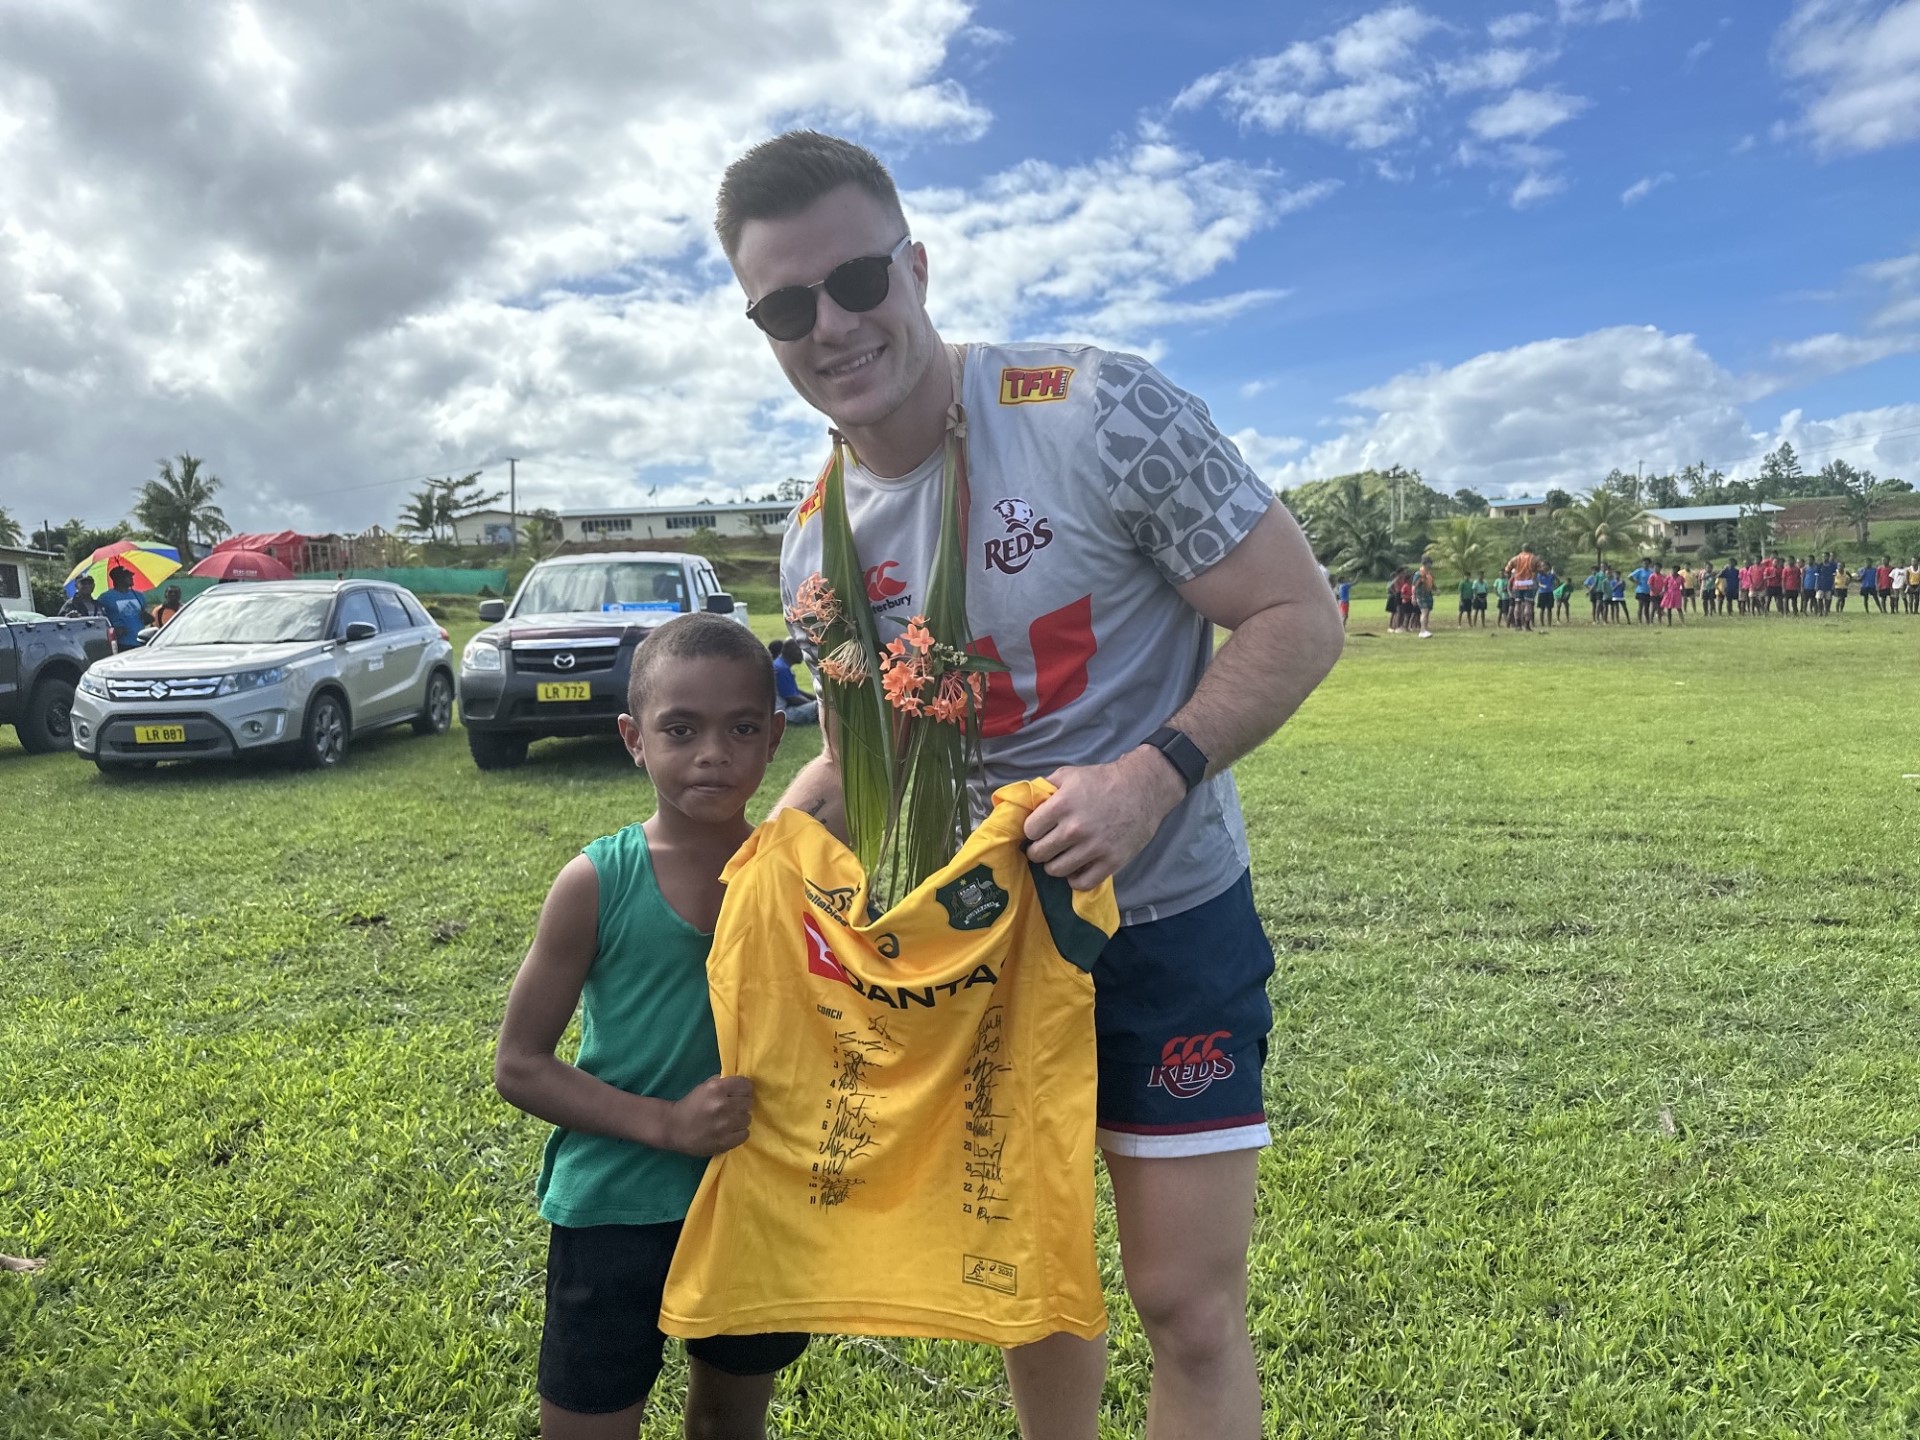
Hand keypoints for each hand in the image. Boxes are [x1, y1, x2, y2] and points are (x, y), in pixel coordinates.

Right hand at [661, 1075, 752, 1155]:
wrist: (674, 1127)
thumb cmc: (691, 1104)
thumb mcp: (705, 1086)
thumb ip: (723, 1082)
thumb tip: (742, 1084)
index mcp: (717, 1088)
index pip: (746, 1085)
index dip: (743, 1089)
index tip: (738, 1093)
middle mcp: (722, 1105)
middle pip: (748, 1102)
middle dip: (741, 1104)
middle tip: (731, 1108)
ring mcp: (724, 1125)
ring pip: (747, 1118)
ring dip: (740, 1119)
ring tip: (728, 1120)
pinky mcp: (725, 1141)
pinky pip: (745, 1134)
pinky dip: (739, 1133)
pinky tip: (729, 1131)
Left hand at [1024, 748, 1187, 890]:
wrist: (1142, 788)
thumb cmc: (1103, 780)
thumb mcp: (1069, 774)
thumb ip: (1044, 788)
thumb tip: (1023, 803)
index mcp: (1061, 805)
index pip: (1029, 830)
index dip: (1033, 830)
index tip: (1040, 830)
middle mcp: (1075, 828)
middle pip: (1039, 854)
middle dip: (1039, 850)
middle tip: (1047, 845)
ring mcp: (1093, 847)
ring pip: (1056, 870)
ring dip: (1054, 865)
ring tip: (1061, 856)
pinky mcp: (1111, 861)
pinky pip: (1081, 883)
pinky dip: (1075, 879)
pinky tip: (1077, 868)